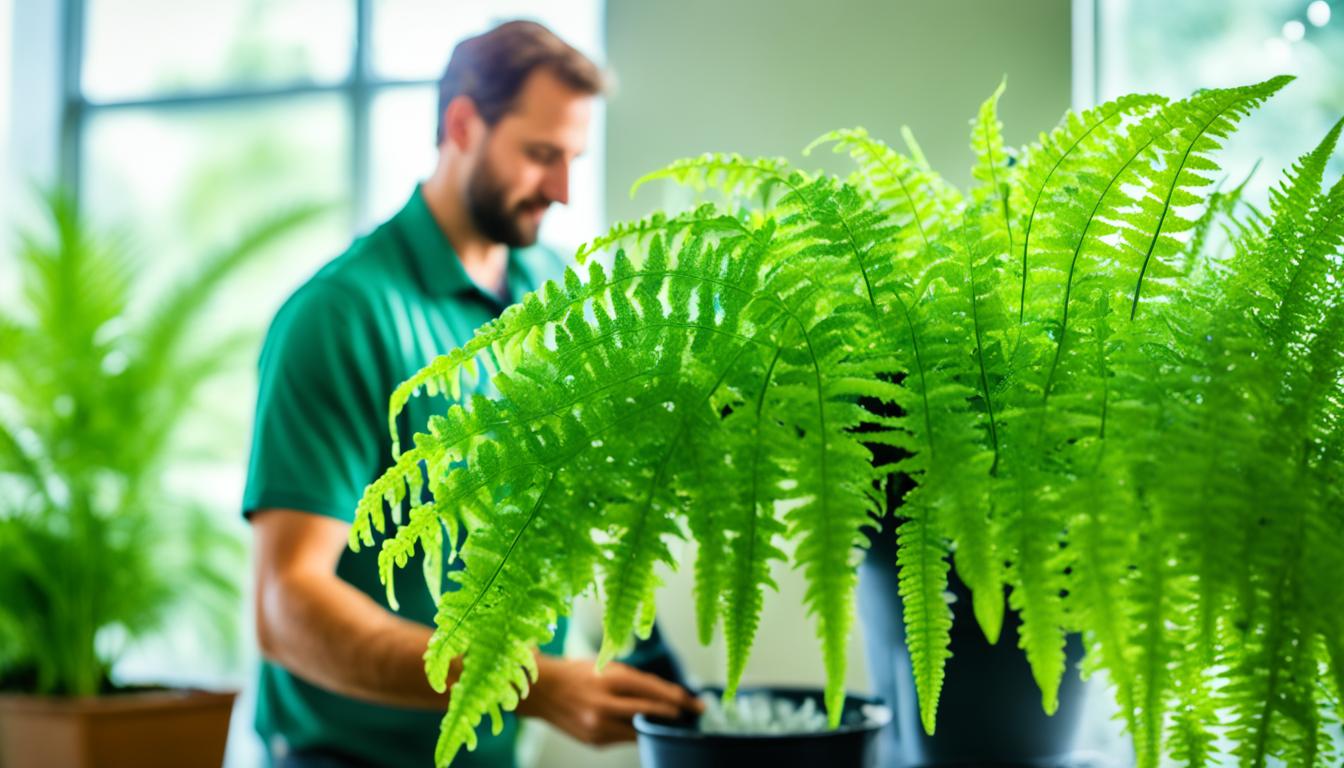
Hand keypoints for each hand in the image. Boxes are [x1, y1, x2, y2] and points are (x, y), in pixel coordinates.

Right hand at [518, 655, 702, 745]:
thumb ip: (634, 681)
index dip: (680, 699)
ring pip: (640, 731)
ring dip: (657, 727)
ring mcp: (599, 725)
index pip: (654, 690)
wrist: (542, 691)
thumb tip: (665, 695)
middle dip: (675, 715)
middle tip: (692, 715)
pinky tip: (644, 727)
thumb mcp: (606, 667)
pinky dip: (636, 732)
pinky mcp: (595, 740)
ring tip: (671, 723)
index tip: (696, 704)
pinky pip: (624, 738)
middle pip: (651, 712)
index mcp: (610, 679)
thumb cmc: (577, 674)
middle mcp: (605, 704)